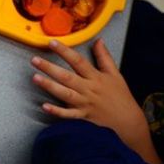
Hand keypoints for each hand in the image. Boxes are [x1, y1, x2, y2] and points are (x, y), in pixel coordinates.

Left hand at [31, 39, 163, 163]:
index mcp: (96, 77)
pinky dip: (57, 111)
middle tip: (34, 59)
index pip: (78, 61)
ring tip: (35, 78)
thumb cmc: (121, 97)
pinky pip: (68, 115)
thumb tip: (98, 40)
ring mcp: (85, 104)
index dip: (65, 51)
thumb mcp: (115, 74)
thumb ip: (105, 57)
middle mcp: (89, 89)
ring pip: (65, 94)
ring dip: (50, 86)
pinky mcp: (83, 118)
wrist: (129, 122)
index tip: (51, 42)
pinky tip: (45, 106)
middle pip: (67, 76)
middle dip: (50, 68)